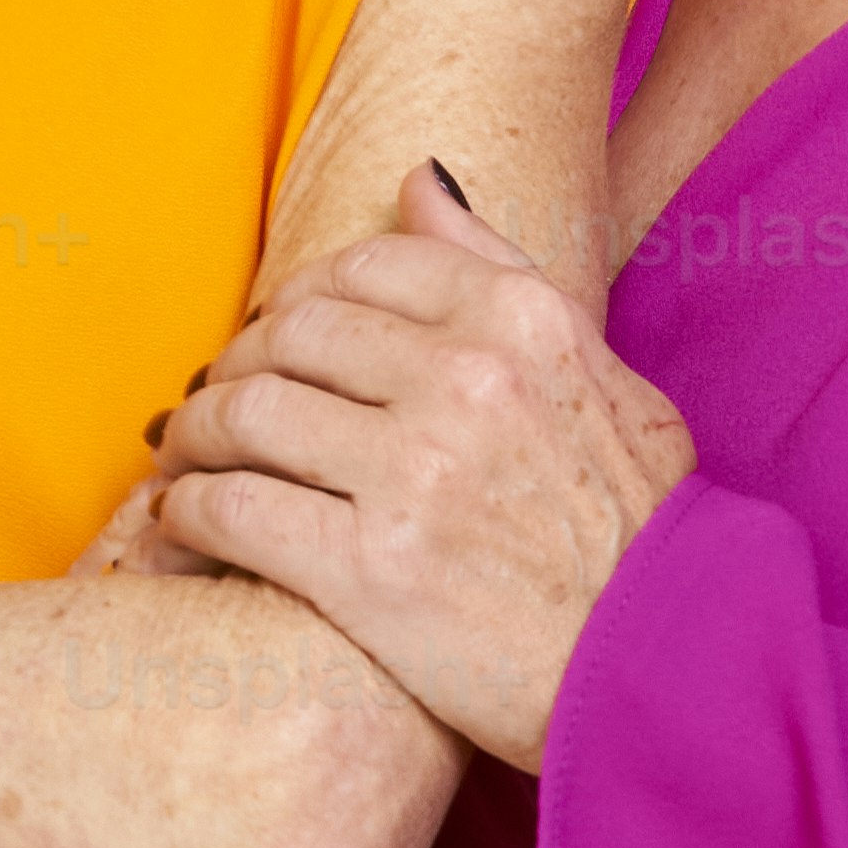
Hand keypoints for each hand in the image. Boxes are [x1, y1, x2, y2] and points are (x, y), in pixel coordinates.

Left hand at [148, 165, 691, 771]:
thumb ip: (505, 272)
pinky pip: (231, 510)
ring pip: (243, 412)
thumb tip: (416, 179)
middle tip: (211, 407)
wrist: (669, 667)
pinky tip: (177, 533)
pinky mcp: (370, 568)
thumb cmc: (644, 529)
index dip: (296, 300)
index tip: (276, 340)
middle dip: (232, 367)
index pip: (359, 267)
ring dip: (193, 436)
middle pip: (287, 333)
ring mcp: (414, 472)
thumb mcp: (606, 374)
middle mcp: (464, 379)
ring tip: (183, 464)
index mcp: (521, 320)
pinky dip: (182, 517)